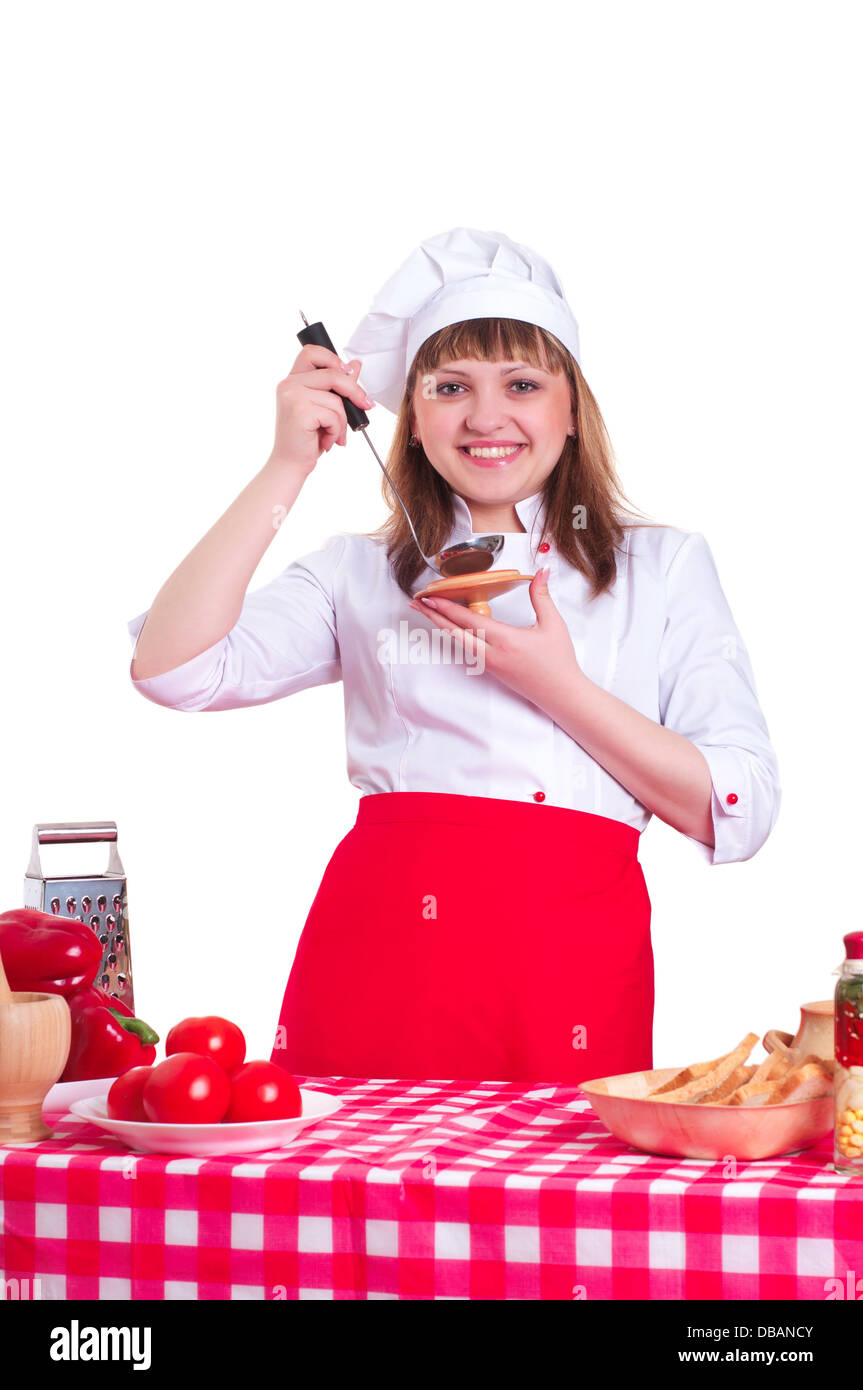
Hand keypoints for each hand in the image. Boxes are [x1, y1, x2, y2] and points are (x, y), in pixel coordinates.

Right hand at [267, 344, 374, 472]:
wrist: (290, 464)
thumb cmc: (306, 439)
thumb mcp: (325, 408)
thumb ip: (338, 386)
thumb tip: (355, 365)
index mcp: (293, 380)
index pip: (312, 352)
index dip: (334, 359)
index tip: (349, 374)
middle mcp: (289, 384)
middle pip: (333, 374)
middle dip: (355, 392)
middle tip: (366, 406)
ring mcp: (292, 396)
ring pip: (336, 399)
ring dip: (342, 422)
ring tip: (334, 436)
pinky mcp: (300, 411)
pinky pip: (333, 415)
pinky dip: (336, 431)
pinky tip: (326, 442)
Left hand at [408, 566, 584, 712]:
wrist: (561, 694)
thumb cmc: (559, 661)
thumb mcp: (553, 624)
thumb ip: (542, 596)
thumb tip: (542, 570)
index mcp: (505, 640)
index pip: (469, 620)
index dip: (446, 607)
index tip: (430, 596)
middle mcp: (492, 654)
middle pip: (455, 633)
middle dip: (434, 616)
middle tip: (417, 602)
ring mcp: (489, 664)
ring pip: (459, 642)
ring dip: (442, 626)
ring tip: (427, 613)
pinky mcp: (491, 670)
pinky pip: (467, 650)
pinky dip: (455, 636)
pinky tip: (449, 628)